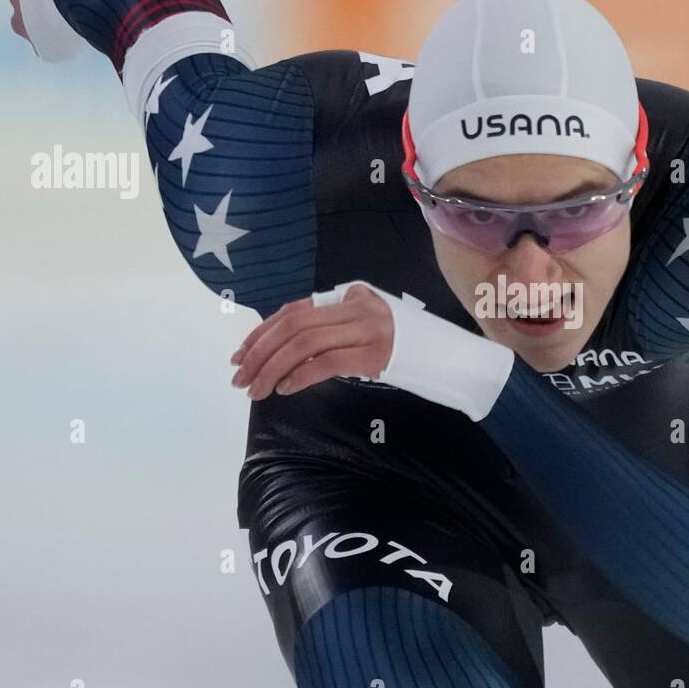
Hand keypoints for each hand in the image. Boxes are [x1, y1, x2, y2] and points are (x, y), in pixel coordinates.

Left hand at [230, 284, 394, 399]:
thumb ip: (332, 329)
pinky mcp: (376, 355)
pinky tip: (286, 389)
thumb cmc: (402, 346)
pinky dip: (301, 375)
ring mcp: (368, 330)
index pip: (294, 310)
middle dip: (260, 353)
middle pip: (294, 325)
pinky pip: (327, 362)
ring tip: (257, 390)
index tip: (240, 355)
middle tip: (240, 378)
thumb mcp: (364, 328)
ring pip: (305, 343)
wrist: (447, 357)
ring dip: (273, 369)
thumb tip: (283, 349)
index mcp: (350, 297)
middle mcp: (357, 308)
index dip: (261, 333)